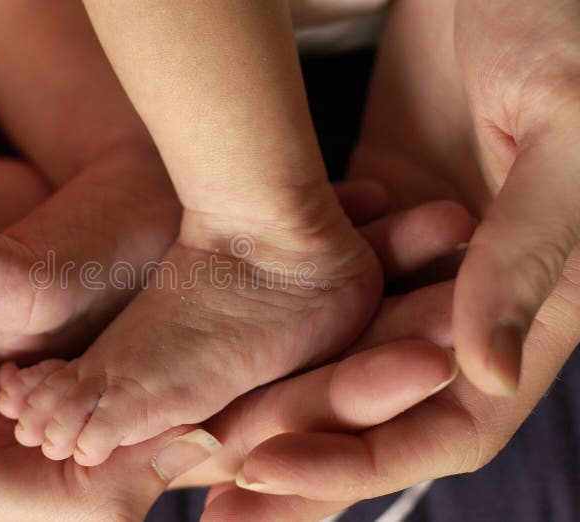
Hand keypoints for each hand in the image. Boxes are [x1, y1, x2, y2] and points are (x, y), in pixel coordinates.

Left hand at [201, 0, 579, 517]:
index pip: (448, 418)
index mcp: (536, 301)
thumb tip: (482, 373)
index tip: (267, 473)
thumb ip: (528, 256)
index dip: (359, 458)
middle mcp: (472, 296)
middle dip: (300, 452)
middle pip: (378, 405)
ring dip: (278, 404)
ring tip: (199, 442)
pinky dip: (274, 333)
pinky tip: (216, 362)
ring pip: (341, 359)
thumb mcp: (562, 132)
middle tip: (214, 494)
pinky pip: (319, 294)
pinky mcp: (370, 217)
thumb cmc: (561, 26)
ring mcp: (416, 260)